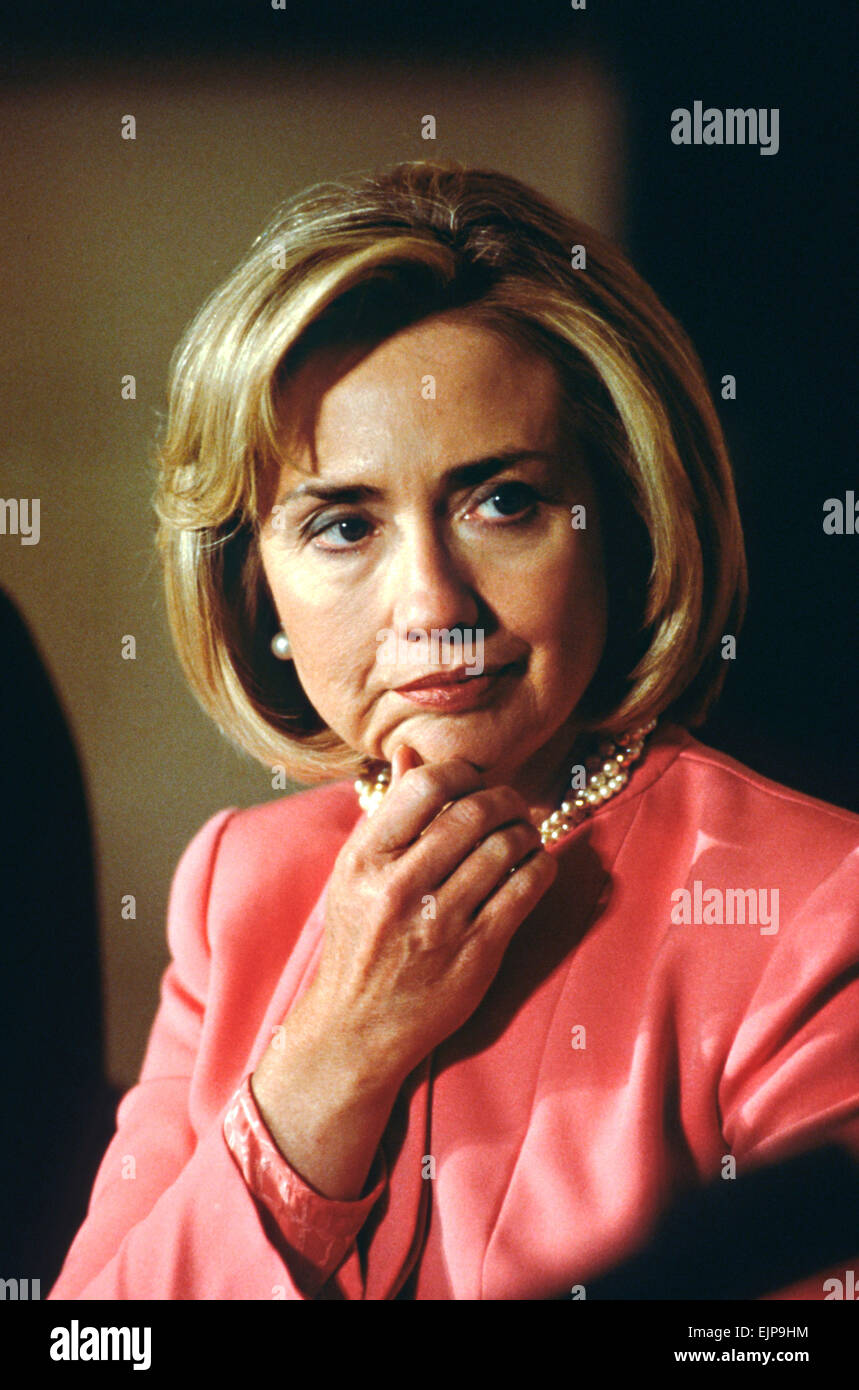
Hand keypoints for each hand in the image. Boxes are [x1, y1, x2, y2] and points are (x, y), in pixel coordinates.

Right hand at [302, 743, 557, 1087]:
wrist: (357, 1026)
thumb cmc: (358, 939)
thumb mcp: (354, 873)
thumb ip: (386, 813)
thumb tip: (410, 752)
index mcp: (364, 860)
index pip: (424, 787)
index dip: (461, 772)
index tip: (473, 780)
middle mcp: (399, 888)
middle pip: (472, 813)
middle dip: (504, 799)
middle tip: (511, 804)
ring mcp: (440, 923)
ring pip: (505, 847)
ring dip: (525, 831)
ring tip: (523, 834)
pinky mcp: (477, 953)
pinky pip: (526, 890)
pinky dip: (541, 866)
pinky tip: (536, 865)